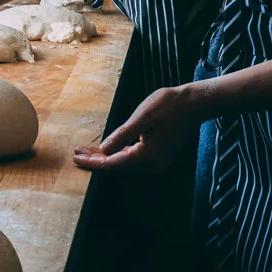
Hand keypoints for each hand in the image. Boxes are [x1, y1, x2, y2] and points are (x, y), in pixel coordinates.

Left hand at [72, 85, 200, 171]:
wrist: (195, 103)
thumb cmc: (169, 105)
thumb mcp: (142, 117)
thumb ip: (122, 135)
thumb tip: (103, 150)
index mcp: (147, 156)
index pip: (112, 164)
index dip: (92, 162)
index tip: (76, 158)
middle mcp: (153, 164)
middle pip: (117, 168)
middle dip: (96, 161)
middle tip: (77, 154)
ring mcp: (157, 163)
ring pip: (124, 165)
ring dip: (105, 159)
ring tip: (86, 152)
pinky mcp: (159, 157)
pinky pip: (133, 160)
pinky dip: (118, 156)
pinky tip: (107, 150)